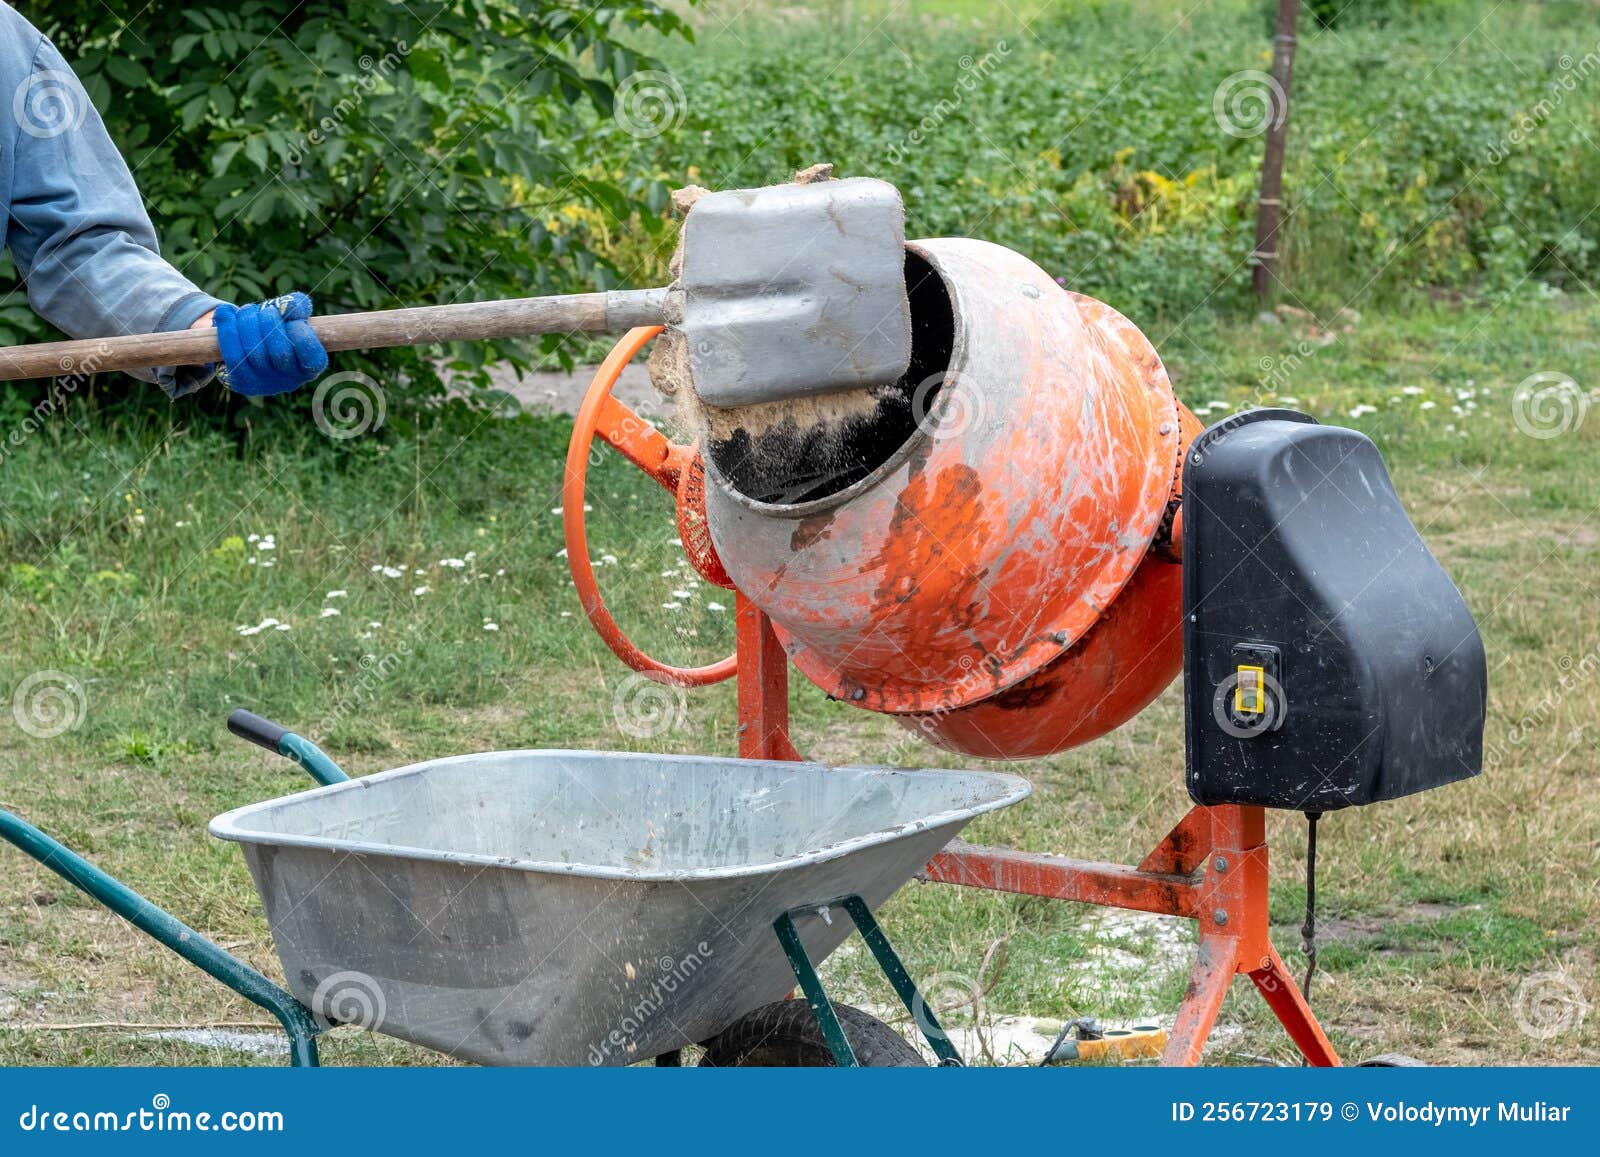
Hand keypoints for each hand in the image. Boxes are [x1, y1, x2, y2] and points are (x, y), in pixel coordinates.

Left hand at [211, 293, 328, 396]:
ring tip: (248, 311)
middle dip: (270, 323)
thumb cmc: (277, 327)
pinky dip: (227, 329)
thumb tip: (292, 307)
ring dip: (248, 322)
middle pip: (280, 352)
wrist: (249, 344)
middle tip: (267, 310)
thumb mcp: (291, 315)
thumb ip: (298, 305)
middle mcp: (290, 381)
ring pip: (254, 352)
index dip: (301, 334)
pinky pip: (233, 356)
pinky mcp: (241, 382)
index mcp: (310, 367)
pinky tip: (226, 313)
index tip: (293, 319)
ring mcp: (265, 384)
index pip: (311, 357)